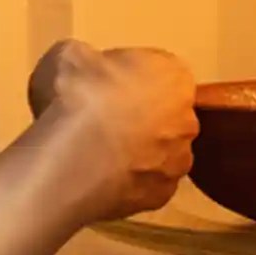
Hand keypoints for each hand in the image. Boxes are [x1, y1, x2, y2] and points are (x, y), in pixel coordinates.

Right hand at [27, 39, 198, 222]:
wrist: (68, 161)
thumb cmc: (75, 97)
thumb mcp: (69, 56)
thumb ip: (88, 61)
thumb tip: (84, 71)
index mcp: (174, 76)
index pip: (159, 73)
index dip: (129, 78)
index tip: (103, 86)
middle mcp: (186, 120)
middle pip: (165, 115)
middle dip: (140, 117)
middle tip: (101, 121)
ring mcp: (177, 162)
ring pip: (160, 153)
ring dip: (137, 153)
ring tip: (96, 156)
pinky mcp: (161, 198)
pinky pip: (145, 185)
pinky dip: (127, 183)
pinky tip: (99, 180)